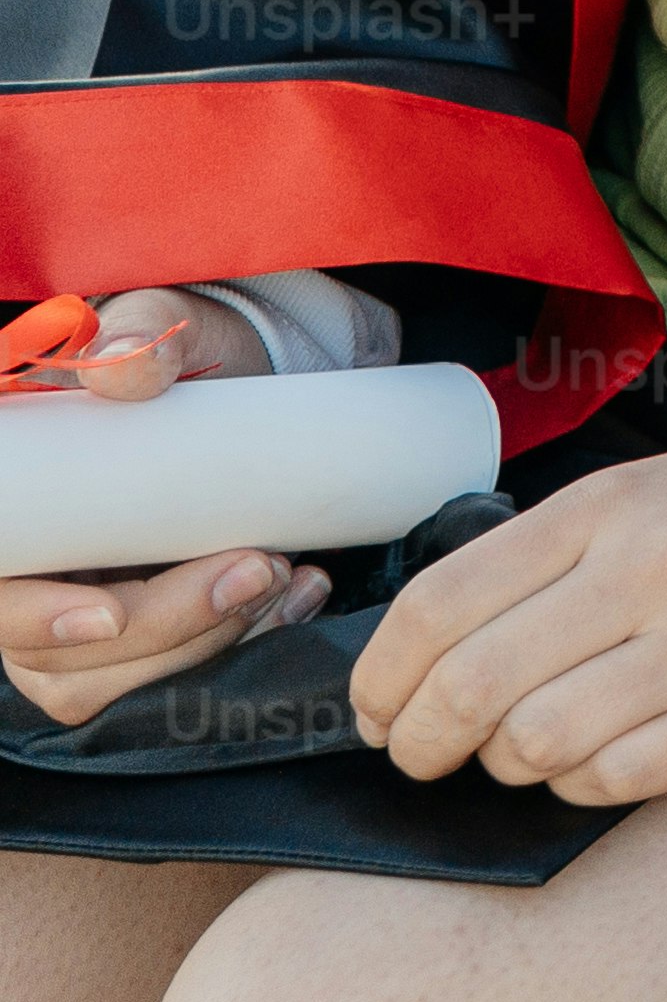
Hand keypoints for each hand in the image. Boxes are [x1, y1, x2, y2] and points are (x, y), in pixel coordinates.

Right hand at [0, 293, 313, 729]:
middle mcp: (35, 572)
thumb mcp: (157, 323)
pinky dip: (245, 639)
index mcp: (12, 512)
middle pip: (59, 658)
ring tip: (284, 573)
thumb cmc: (177, 352)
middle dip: (165, 627)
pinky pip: (179, 668)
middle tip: (259, 567)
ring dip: (208, 641)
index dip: (36, 617)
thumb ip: (140, 337)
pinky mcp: (153, 624)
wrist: (248, 371)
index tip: (111, 614)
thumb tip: (121, 369)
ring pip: (119, 678)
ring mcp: (87, 606)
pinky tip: (302, 591)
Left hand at [348, 448, 666, 803]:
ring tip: (514, 744)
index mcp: (612, 506)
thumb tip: (409, 658)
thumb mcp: (632, 498)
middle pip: (472, 684)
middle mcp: (656, 571)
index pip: (441, 602)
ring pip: (534, 744)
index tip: (374, 706)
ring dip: (500, 761)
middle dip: (416, 739)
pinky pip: (610, 780)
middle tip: (415, 749)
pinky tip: (589, 753)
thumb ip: (532, 558)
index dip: (379, 674)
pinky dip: (575, 782)